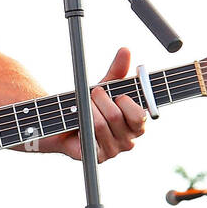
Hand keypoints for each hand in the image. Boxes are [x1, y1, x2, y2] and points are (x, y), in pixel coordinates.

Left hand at [46, 47, 146, 161]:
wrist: (66, 121)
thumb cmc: (91, 104)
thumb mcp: (106, 86)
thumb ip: (117, 70)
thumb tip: (125, 50)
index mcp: (136, 125)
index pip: (140, 116)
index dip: (126, 101)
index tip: (117, 93)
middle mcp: (128, 141)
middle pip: (116, 116)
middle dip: (101, 99)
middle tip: (93, 92)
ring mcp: (113, 151)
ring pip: (102, 124)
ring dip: (89, 108)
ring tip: (84, 103)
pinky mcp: (96, 157)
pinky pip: (90, 135)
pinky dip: (83, 122)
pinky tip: (79, 120)